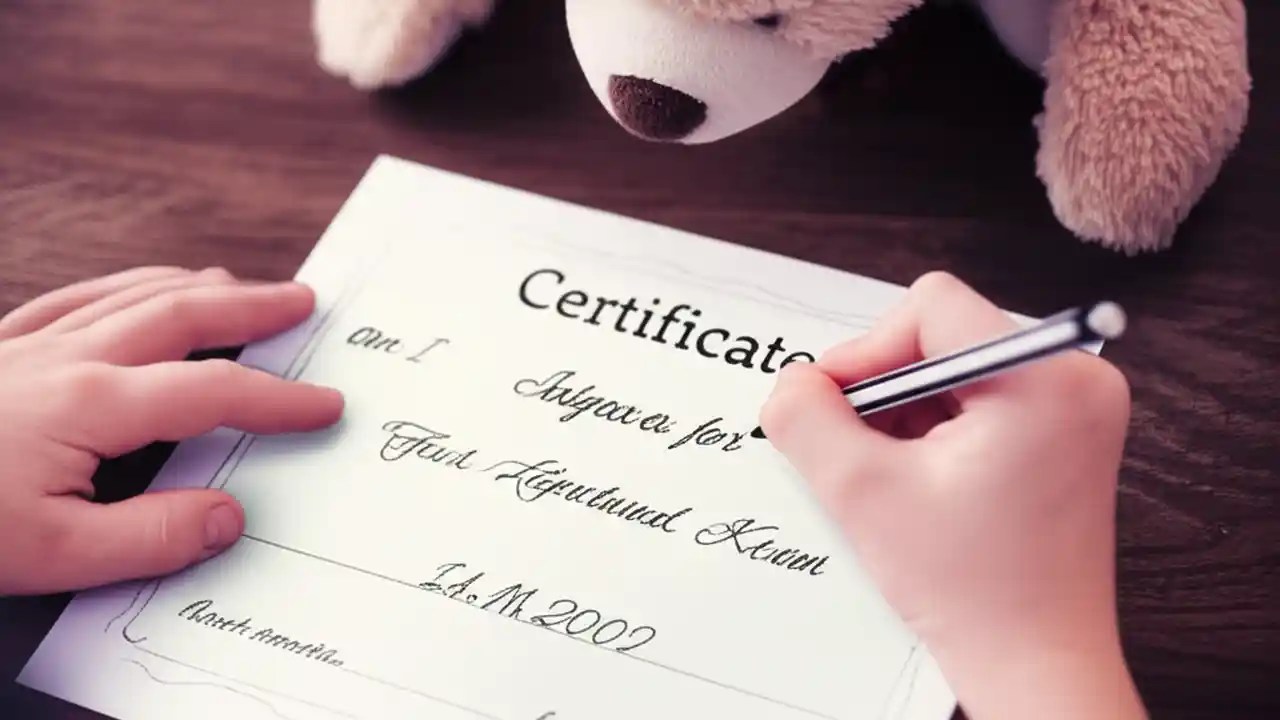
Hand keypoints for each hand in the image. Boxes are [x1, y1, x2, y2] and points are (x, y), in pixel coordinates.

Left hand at [0, 266, 342, 595]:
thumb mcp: (52, 556)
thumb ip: (151, 536)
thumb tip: (227, 515)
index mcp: (91, 404)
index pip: (213, 391)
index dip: (277, 398)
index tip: (322, 405)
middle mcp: (67, 359)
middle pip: (181, 313)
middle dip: (251, 305)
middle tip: (301, 300)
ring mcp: (26, 345)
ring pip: (129, 293)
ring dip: (194, 286)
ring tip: (237, 284)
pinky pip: (72, 296)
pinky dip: (121, 285)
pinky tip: (132, 289)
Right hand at [759, 272, 1145, 719]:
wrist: (1036, 666)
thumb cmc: (971, 592)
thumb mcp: (862, 493)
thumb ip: (806, 418)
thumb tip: (791, 381)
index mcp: (1046, 378)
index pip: (930, 307)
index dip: (866, 352)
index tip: (834, 408)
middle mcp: (1078, 377)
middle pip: (943, 334)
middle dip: (886, 391)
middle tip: (861, 454)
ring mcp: (1079, 406)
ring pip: (956, 366)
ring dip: (907, 413)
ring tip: (895, 478)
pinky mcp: (1068, 433)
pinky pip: (981, 396)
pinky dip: (936, 428)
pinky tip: (922, 482)